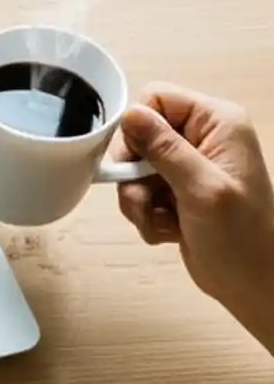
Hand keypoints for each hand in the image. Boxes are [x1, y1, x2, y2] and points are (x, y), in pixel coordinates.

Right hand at [114, 82, 273, 351]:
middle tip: (145, 199)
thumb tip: (130, 114)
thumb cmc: (240, 238)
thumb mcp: (202, 189)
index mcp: (217, 123)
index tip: (137, 162)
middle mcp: (201, 138)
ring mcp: (187, 166)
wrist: (253, 284)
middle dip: (134, 172)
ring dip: (138, 199)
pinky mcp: (175, 191)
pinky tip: (168, 230)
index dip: (139, 128)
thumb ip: (165, 149)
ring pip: (133, 168)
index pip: (156, 98)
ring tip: (160, 222)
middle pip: (139, 135)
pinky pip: (139, 191)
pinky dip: (146, 214)